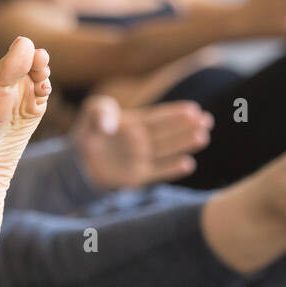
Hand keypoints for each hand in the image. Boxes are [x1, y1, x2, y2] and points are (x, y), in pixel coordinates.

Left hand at [72, 95, 212, 188]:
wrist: (78, 161)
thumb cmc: (88, 133)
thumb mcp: (91, 113)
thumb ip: (100, 109)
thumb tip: (112, 123)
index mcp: (135, 123)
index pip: (158, 117)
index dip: (175, 113)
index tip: (193, 109)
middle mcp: (142, 140)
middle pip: (167, 132)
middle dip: (187, 126)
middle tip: (207, 120)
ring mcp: (141, 158)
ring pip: (166, 150)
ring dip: (184, 144)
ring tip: (202, 137)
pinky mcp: (137, 176)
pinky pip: (156, 171)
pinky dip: (171, 169)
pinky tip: (188, 164)